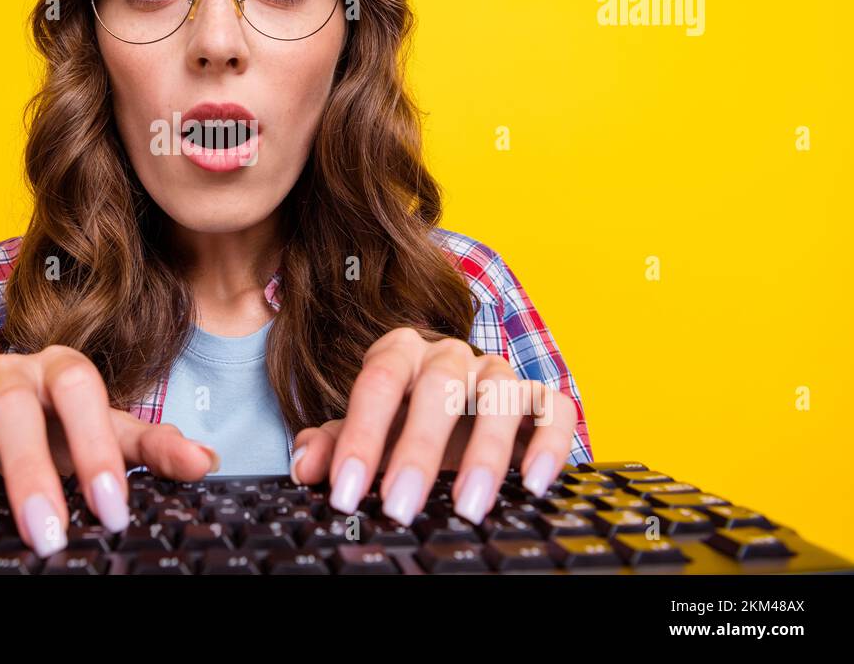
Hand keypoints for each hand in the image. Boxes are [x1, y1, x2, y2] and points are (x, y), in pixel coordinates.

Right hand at [0, 345, 220, 556]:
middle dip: (31, 475)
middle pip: (13, 410)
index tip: (112, 509)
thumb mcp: (109, 432)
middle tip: (48, 534)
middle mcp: (4, 375)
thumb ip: (152, 447)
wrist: (5, 415)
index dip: (96, 446)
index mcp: (58, 369)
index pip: (79, 390)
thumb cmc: (62, 428)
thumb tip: (203, 462)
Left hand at [288, 327, 577, 526]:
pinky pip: (554, 410)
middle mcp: (450, 354)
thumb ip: (332, 443)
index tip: (344, 491)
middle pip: (437, 388)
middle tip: (398, 507)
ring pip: (499, 398)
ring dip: (485, 454)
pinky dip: (548, 444)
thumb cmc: (401, 423)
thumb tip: (306, 467)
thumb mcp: (366, 432)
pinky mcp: (540, 396)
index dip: (359, 438)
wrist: (455, 413)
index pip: (377, 383)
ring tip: (468, 508)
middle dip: (416, 452)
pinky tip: (530, 483)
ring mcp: (498, 373)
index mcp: (400, 352)